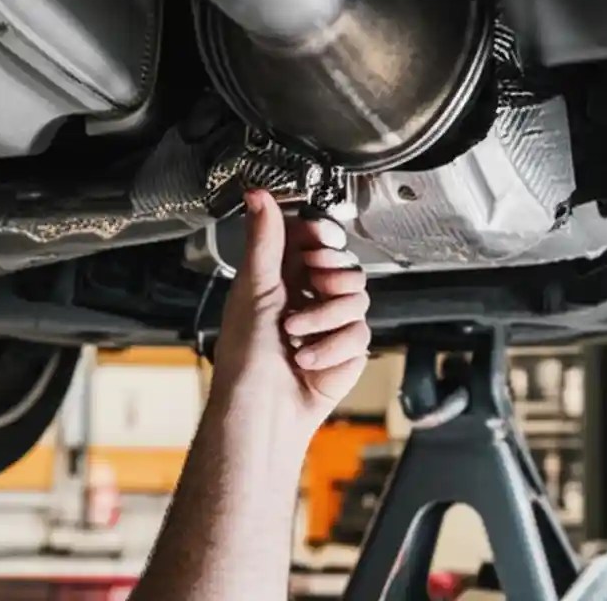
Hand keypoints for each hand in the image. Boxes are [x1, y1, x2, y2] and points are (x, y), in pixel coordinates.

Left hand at [210, 189, 370, 436]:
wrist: (262, 411)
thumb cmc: (246, 356)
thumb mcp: (254, 288)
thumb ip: (265, 240)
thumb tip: (257, 194)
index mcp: (283, 276)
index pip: (317, 239)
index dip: (323, 239)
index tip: (316, 247)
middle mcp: (308, 298)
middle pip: (348, 267)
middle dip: (331, 280)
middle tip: (311, 290)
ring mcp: (330, 326)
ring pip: (358, 301)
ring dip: (325, 320)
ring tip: (297, 338)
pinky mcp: (346, 353)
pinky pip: (361, 335)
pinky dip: (332, 350)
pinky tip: (308, 362)